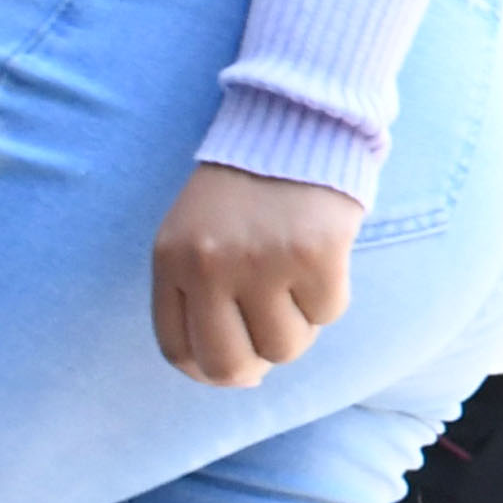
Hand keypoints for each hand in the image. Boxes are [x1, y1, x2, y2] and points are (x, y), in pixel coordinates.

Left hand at [151, 162, 362, 384]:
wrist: (294, 124)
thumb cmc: (246, 190)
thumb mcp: (197, 235)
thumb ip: (201, 297)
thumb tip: (243, 378)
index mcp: (172, 260)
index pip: (178, 350)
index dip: (209, 371)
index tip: (236, 364)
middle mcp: (210, 265)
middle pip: (229, 364)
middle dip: (254, 365)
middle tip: (271, 336)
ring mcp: (263, 262)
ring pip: (285, 347)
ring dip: (298, 326)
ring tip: (297, 283)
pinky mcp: (315, 255)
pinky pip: (328, 313)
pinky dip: (329, 295)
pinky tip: (322, 260)